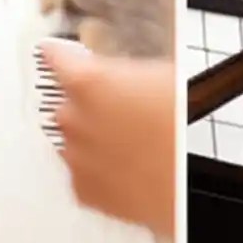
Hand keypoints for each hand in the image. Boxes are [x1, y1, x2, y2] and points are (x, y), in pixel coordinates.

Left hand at [42, 40, 174, 235]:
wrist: (188, 181)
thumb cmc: (181, 131)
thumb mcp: (161, 79)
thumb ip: (123, 74)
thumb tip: (118, 75)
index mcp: (87, 82)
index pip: (54, 56)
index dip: (58, 53)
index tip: (56, 53)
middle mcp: (71, 118)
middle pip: (67, 102)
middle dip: (89, 105)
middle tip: (124, 111)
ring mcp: (74, 156)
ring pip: (73, 138)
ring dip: (93, 138)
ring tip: (132, 142)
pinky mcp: (82, 189)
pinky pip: (82, 171)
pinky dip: (98, 169)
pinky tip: (127, 165)